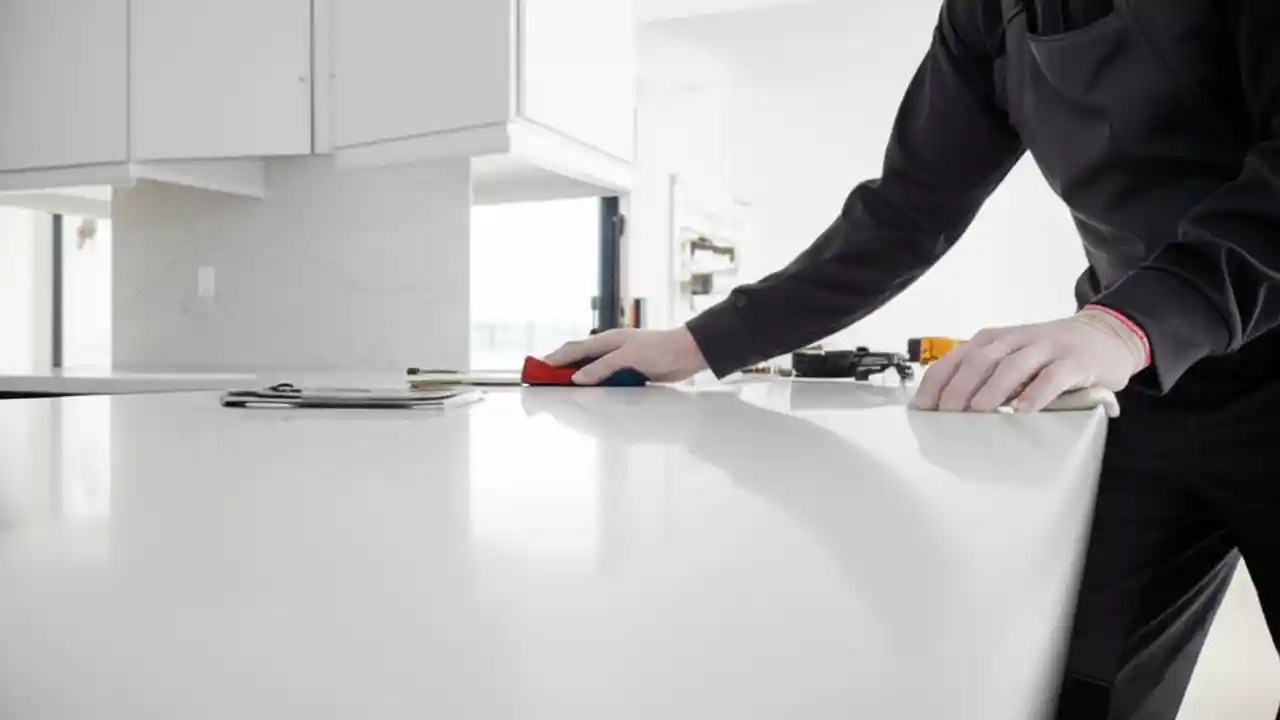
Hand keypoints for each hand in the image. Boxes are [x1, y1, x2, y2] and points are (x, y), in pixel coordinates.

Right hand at [544, 327, 709, 384]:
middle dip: (560, 369)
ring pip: (590, 371)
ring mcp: (618, 361)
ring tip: (561, 389)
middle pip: (578, 360)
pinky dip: (593, 386)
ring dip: (576, 379)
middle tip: (543, 380)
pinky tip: (588, 394)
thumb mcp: (628, 356)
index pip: (574, 350)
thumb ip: (603, 367)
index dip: (554, 359)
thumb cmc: (660, 349)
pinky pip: (605, 380)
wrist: (687, 353)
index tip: (538, 368)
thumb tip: (578, 378)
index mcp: (607, 340)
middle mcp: (610, 349)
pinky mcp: (628, 373)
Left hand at [911, 309, 1147, 413]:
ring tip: (978, 413)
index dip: (936, 382)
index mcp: (994, 340)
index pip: (956, 358)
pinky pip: (1053, 376)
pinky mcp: (1075, 361)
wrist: (1107, 336)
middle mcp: (1016, 339)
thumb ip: (986, 377)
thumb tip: (948, 410)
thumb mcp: (1012, 359)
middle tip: (946, 415)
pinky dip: (1036, 393)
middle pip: (980, 360)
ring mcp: (1047, 347)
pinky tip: (1023, 411)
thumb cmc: (1050, 355)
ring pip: (1013, 365)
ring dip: (992, 390)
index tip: (921, 408)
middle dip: (959, 387)